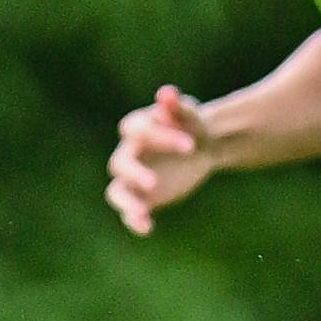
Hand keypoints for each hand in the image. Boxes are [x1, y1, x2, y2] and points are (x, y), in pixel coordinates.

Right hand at [108, 85, 213, 233]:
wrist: (202, 145)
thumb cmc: (192, 125)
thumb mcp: (190, 115)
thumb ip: (176, 107)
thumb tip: (166, 93)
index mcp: (137, 128)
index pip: (137, 131)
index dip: (160, 137)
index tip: (190, 145)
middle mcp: (129, 153)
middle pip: (120, 163)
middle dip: (135, 173)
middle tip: (154, 182)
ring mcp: (133, 177)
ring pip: (117, 191)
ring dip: (126, 203)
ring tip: (141, 212)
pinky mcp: (142, 197)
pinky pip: (131, 210)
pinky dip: (135, 219)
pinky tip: (147, 228)